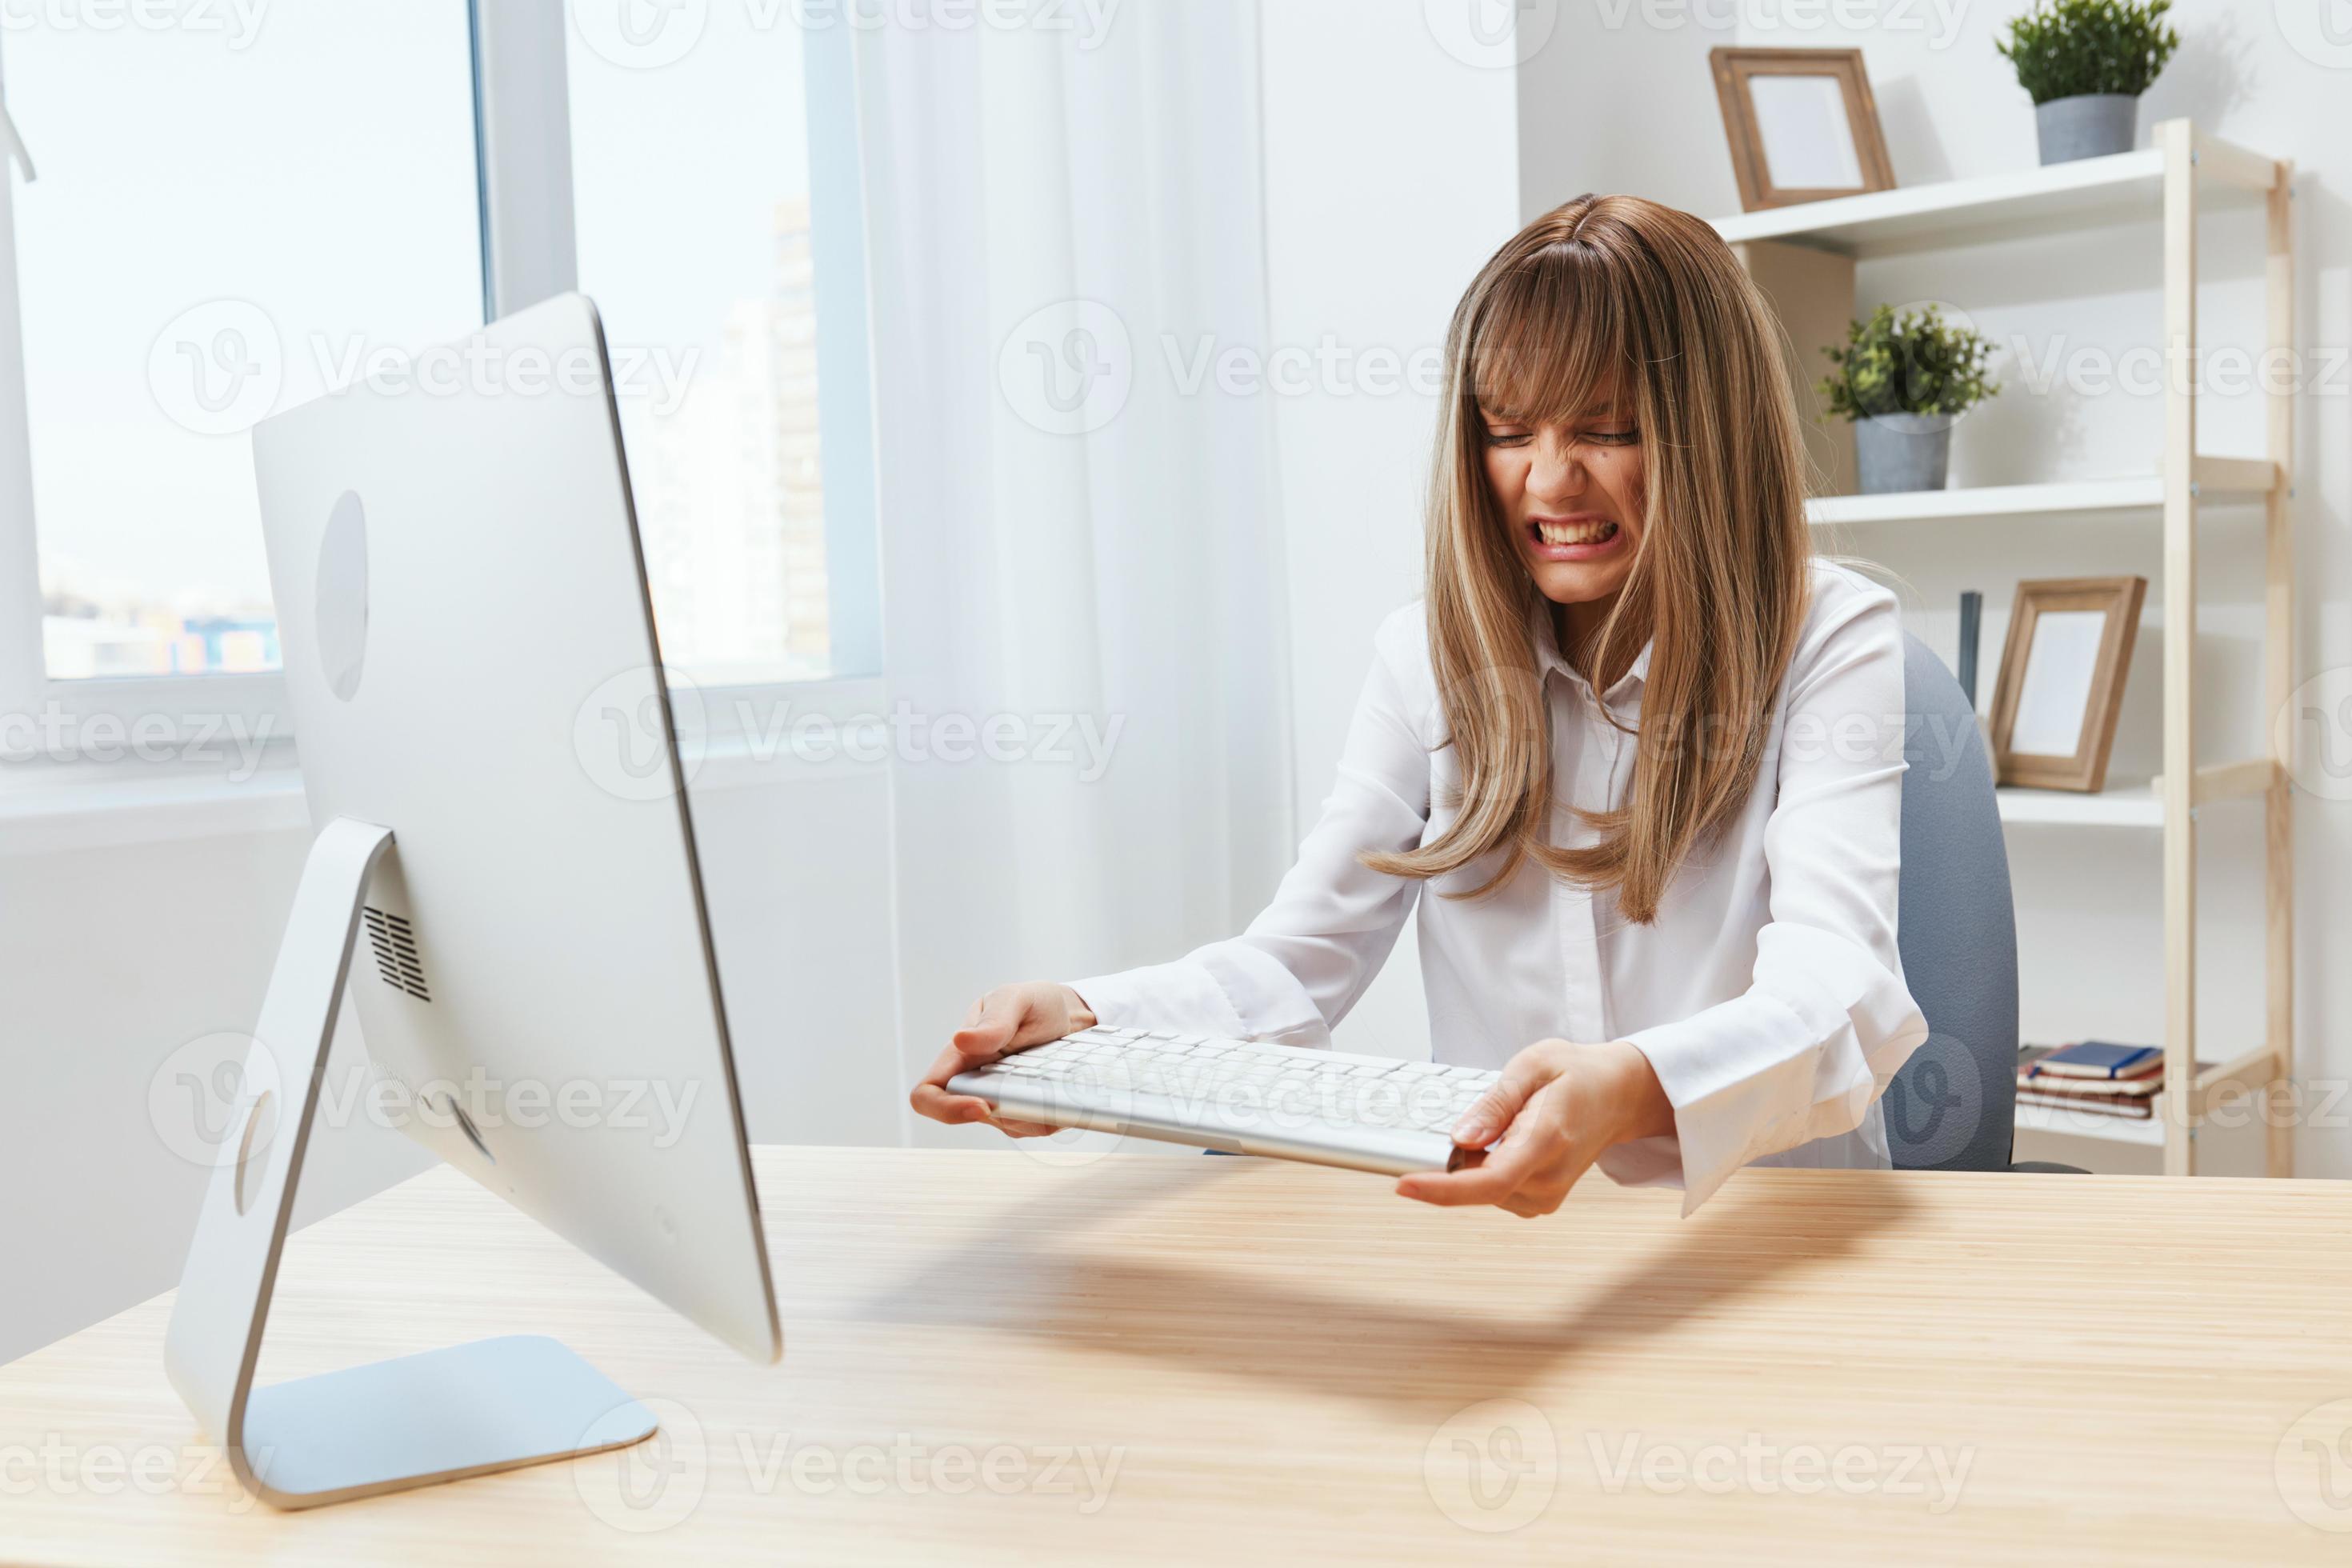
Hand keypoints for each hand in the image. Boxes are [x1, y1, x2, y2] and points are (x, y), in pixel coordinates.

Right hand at [909, 981, 1098, 1137]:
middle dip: (1008, 1110)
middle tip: (1039, 1086)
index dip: (945, 1108)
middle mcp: (974, 1082)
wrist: (1069, 1016)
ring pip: (1009, 1125)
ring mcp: (999, 1099)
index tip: (982, 1104)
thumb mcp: (1017, 1000)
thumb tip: (961, 1040)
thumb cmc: (1035, 1004)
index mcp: (959, 1056)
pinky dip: (1051, 1113)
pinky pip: (1033, 1126)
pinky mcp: (1024, 1110)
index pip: (928, 1094)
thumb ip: (994, 1021)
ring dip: (1034, 1111)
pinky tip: (1062, 1088)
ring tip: (1055, 1078)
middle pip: (974, 1118)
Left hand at [1395, 1038, 1672, 1217]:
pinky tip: (1510, 1141)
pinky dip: (1487, 1168)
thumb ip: (1494, 1104)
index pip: (1490, 1180)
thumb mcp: (1533, 1065)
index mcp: (1546, 1140)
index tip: (1404, 1184)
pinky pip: (1494, 1190)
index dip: (1443, 1188)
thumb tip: (1460, 1138)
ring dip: (1476, 1161)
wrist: (1616, 1096)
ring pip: (1481, 1188)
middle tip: (1485, 1115)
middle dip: (1458, 1156)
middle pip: (1477, 1184)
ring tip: (1510, 1122)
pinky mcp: (1541, 1202)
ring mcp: (1547, 1195)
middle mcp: (1549, 1178)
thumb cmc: (1577, 1075)